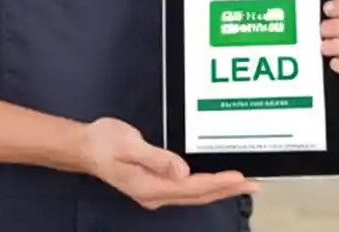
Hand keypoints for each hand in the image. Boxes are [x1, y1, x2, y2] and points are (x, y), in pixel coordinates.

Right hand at [77, 117, 257, 209]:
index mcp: (151, 186)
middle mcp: (155, 194)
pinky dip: (204, 187)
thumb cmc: (104, 143)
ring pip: (194, 195)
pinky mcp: (153, 186)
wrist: (84, 147)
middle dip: (227, 190)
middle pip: (199, 195)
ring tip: (241, 185)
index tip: (242, 179)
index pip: (194, 187)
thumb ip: (158, 159)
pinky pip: (185, 191)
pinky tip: (213, 184)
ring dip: (219, 190)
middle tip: (254, 185)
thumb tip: (183, 172)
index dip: (220, 183)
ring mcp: (154, 192)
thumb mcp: (130, 146)